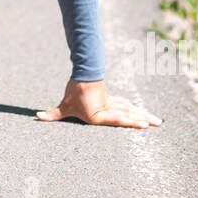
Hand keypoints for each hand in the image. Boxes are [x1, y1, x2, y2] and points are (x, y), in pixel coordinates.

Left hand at [35, 79, 162, 127]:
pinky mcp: (112, 100)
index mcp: (99, 114)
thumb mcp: (64, 106)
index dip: (132, 122)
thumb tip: (37, 117)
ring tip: (158, 121)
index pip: (118, 118)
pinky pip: (126, 106)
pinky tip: (141, 112)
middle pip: (130, 113)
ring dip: (144, 115)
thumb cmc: (74, 92)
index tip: (145, 124)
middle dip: (145, 119)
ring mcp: (112, 103)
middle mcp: (109, 109)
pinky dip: (135, 110)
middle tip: (160, 124)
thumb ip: (52, 114)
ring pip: (131, 109)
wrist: (82, 73)